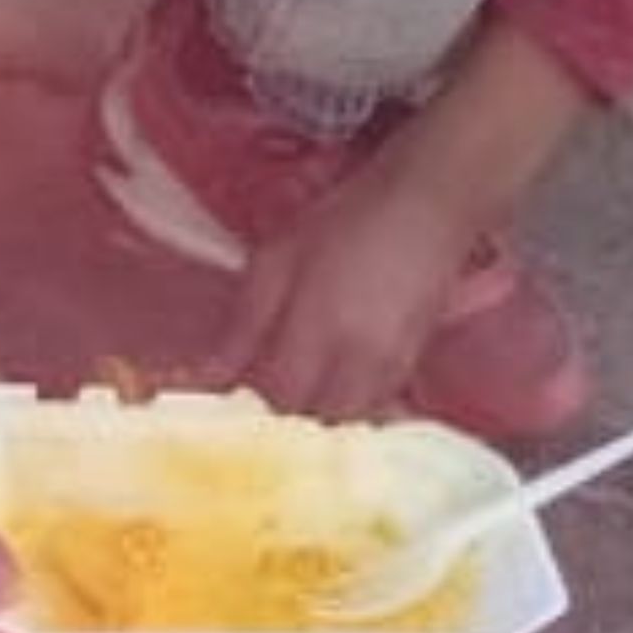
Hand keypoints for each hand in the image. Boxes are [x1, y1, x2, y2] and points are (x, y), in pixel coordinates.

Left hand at [218, 177, 470, 421]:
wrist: (428, 207)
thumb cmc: (346, 222)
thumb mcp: (278, 260)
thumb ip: (242, 326)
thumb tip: (204, 379)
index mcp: (318, 332)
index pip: (274, 402)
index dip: (245, 410)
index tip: (223, 404)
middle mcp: (358, 363)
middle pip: (311, 425)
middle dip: (280, 422)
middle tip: (256, 404)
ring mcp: (392, 371)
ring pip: (344, 424)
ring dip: (315, 420)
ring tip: (294, 398)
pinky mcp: (413, 370)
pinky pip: (373, 411)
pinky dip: (347, 410)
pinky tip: (331, 390)